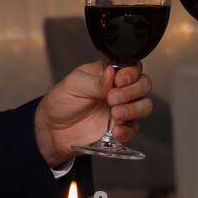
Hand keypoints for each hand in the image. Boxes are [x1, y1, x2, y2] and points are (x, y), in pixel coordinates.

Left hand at [34, 60, 153, 165]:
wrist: (52, 129)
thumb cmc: (62, 100)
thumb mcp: (74, 84)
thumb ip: (96, 80)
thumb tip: (113, 73)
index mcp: (108, 73)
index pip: (132, 67)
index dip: (130, 73)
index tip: (119, 80)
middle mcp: (119, 89)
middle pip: (144, 84)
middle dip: (132, 91)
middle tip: (112, 98)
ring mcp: (121, 109)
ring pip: (145, 105)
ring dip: (133, 109)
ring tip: (115, 114)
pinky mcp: (120, 129)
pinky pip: (134, 129)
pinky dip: (128, 130)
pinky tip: (115, 130)